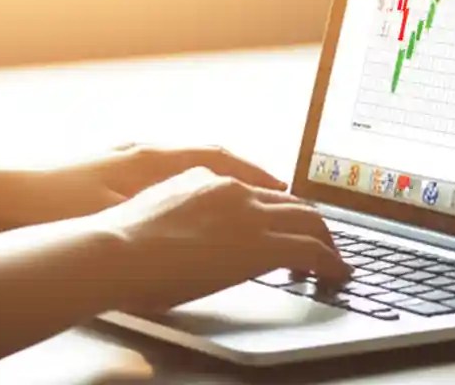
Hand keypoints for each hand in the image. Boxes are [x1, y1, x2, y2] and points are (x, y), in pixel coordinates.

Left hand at [18, 143, 286, 227]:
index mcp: (153, 158)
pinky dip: (187, 185)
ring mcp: (124, 159)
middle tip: (276, 194)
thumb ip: (164, 212)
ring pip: (186, 165)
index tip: (285, 190)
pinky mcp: (105, 171)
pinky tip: (184, 202)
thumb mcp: (119, 216)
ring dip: (216, 180)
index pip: (220, 159)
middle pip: (209, 157)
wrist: (2, 196)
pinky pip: (163, 174)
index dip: (257, 175)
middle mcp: (143, 151)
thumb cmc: (57, 205)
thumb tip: (205, 216)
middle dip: (246, 175)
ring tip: (238, 199)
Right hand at [90, 166, 349, 312]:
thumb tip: (192, 231)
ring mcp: (251, 214)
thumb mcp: (156, 210)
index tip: (288, 224)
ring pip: (310, 221)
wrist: (117, 251)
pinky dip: (331, 262)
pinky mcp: (261, 244)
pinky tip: (337, 275)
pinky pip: (311, 249)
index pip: (261, 191)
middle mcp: (236, 190)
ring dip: (326, 242)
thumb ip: (183, 211)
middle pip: (292, 201)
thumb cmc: (122, 244)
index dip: (280, 210)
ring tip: (335, 262)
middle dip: (312, 223)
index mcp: (208, 179)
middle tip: (322, 244)